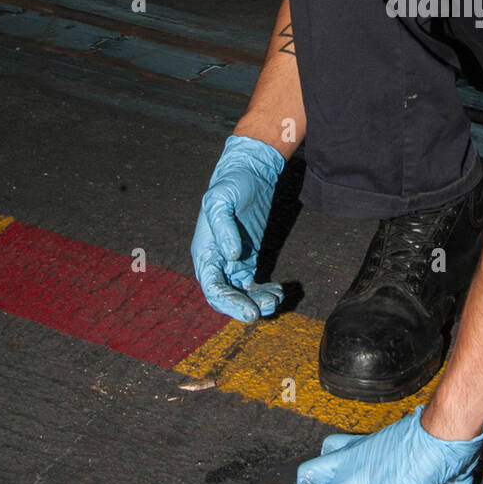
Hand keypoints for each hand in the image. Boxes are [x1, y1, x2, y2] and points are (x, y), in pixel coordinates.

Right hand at [190, 134, 284, 320]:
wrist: (248, 172)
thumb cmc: (230, 184)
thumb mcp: (221, 200)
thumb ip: (223, 227)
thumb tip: (232, 257)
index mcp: (205, 252)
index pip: (213, 287)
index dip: (229, 303)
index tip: (250, 311)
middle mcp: (216, 261)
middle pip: (226, 295)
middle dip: (244, 307)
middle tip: (265, 311)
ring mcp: (232, 262)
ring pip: (241, 293)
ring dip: (257, 301)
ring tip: (276, 300)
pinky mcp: (248, 258)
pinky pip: (253, 284)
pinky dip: (264, 291)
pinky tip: (278, 291)